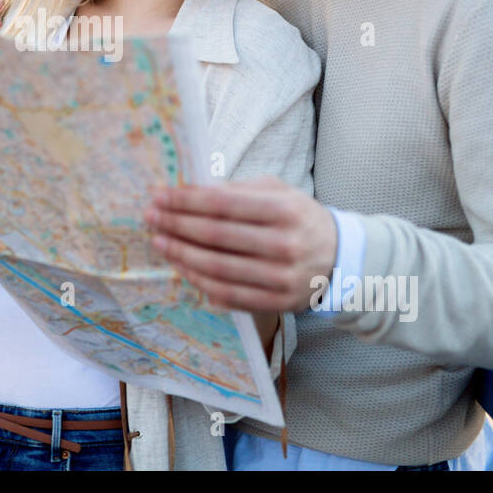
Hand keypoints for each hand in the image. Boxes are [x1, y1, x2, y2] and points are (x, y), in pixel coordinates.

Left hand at [144, 177, 337, 313]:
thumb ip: (237, 189)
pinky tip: (182, 267)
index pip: (223, 204)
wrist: (341, 259)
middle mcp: (284, 245)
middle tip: (151, 217)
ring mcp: (281, 278)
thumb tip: (190, 191)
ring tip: (160, 242)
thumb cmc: (300, 218)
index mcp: (284, 210)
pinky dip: (199, 281)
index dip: (185, 200)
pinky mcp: (278, 303)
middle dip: (176, 225)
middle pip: (215, 236)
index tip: (159, 195)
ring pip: (217, 268)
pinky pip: (228, 295)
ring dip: (181, 254)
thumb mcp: (278, 192)